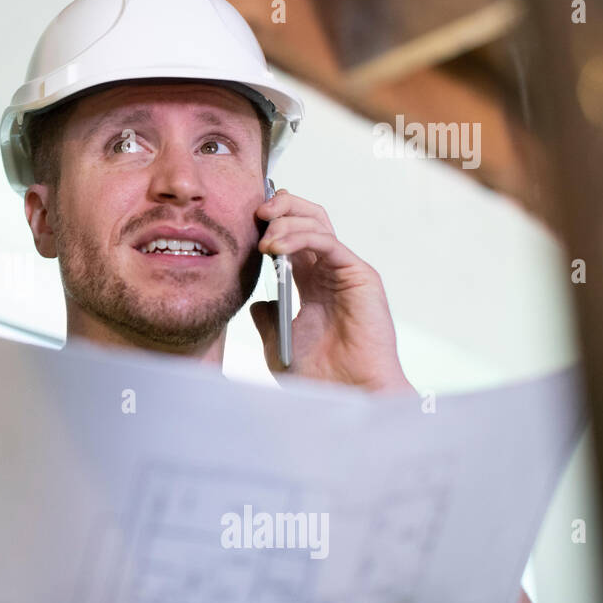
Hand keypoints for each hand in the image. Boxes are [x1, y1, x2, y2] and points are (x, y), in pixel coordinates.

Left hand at [250, 188, 413, 393]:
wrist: (346, 394)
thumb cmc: (318, 375)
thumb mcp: (277, 342)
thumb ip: (266, 317)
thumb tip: (256, 302)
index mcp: (311, 283)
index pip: (292, 236)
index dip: (270, 224)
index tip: (242, 223)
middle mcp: (329, 271)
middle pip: (307, 218)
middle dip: (280, 208)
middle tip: (255, 213)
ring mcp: (346, 271)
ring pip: (317, 223)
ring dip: (286, 221)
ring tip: (262, 236)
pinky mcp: (360, 275)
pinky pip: (327, 242)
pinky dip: (299, 237)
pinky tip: (274, 247)